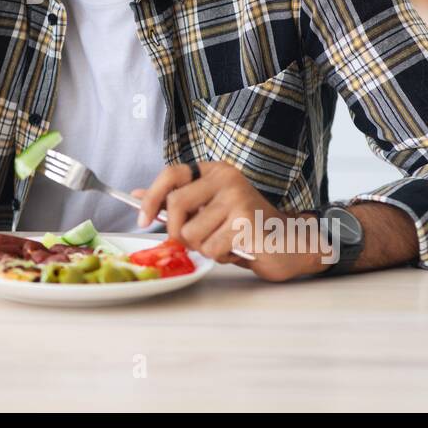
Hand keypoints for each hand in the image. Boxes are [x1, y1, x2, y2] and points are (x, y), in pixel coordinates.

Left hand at [132, 162, 330, 281]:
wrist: (290, 242)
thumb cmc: (246, 228)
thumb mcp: (208, 210)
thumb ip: (177, 201)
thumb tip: (137, 195)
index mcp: (214, 172)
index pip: (171, 174)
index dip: (151, 198)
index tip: (143, 220)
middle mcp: (225, 179)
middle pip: (176, 206)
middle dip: (179, 232)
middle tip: (196, 240)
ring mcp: (237, 199)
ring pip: (192, 233)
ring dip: (204, 247)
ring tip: (225, 242)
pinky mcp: (245, 223)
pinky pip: (211, 248)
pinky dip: (220, 256)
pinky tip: (237, 248)